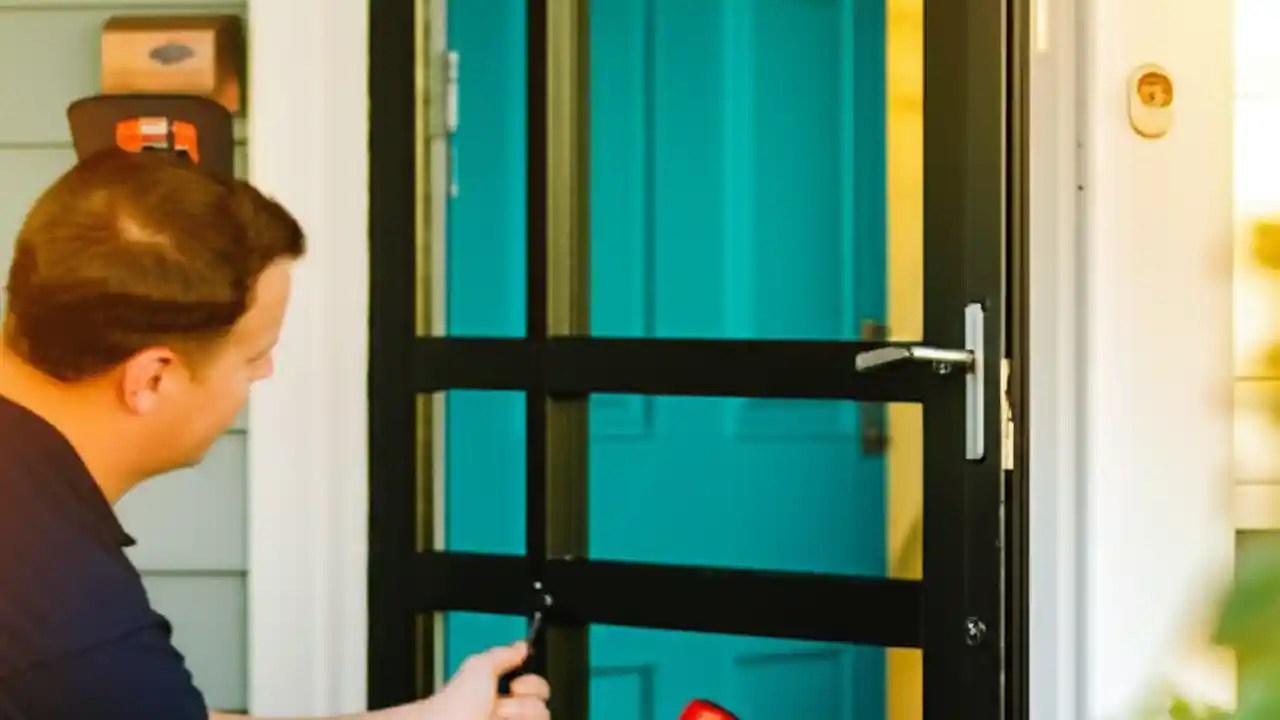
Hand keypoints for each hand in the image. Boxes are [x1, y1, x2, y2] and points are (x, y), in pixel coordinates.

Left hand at [422, 641, 549, 719]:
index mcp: (496, 692)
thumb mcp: (478, 666)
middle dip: (527, 697)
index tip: (517, 682)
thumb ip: (503, 654)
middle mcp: (504, 712)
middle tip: (506, 699)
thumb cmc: (453, 706)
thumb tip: (521, 646)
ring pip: (541, 715)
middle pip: (540, 703)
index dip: (532, 683)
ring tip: (498, 714)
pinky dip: (522, 718)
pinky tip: (503, 719)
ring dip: (521, 711)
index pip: (533, 687)